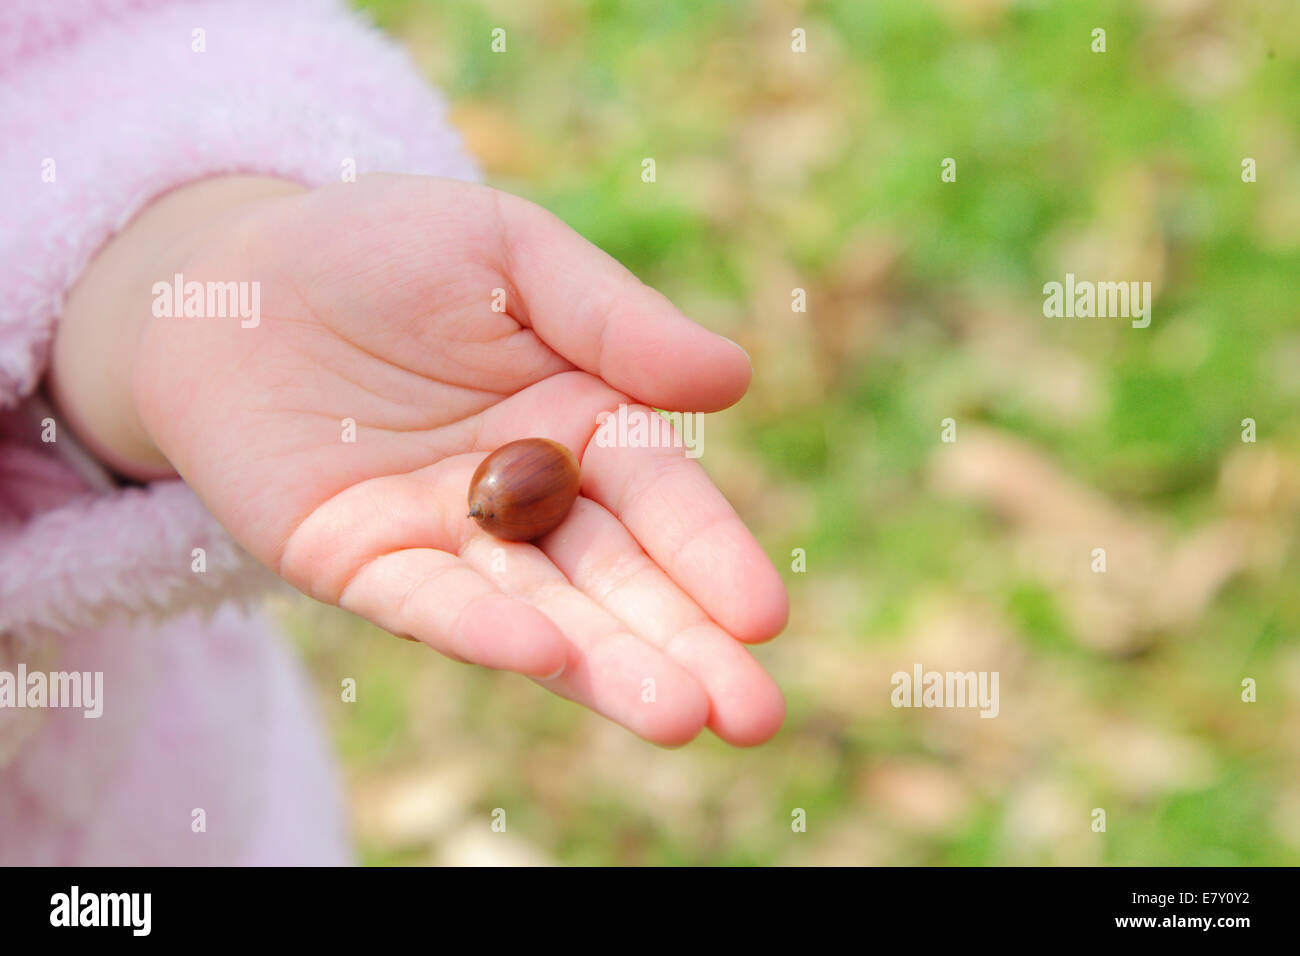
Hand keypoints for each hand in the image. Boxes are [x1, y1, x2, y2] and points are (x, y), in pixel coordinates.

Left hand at [67, 174, 788, 745]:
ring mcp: (446, 537)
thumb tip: (735, 378)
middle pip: (617, 579)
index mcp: (582, 419)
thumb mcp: (510, 253)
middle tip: (753, 718)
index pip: (662, 497)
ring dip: (606, 666)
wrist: (233, 274)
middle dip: (685, 645)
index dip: (711, 554)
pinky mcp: (360, 562)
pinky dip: (481, 630)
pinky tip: (545, 657)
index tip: (763, 615)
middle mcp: (527, 494)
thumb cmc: (382, 247)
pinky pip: (426, 601)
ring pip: (539, 611)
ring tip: (679, 717)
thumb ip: (616, 320)